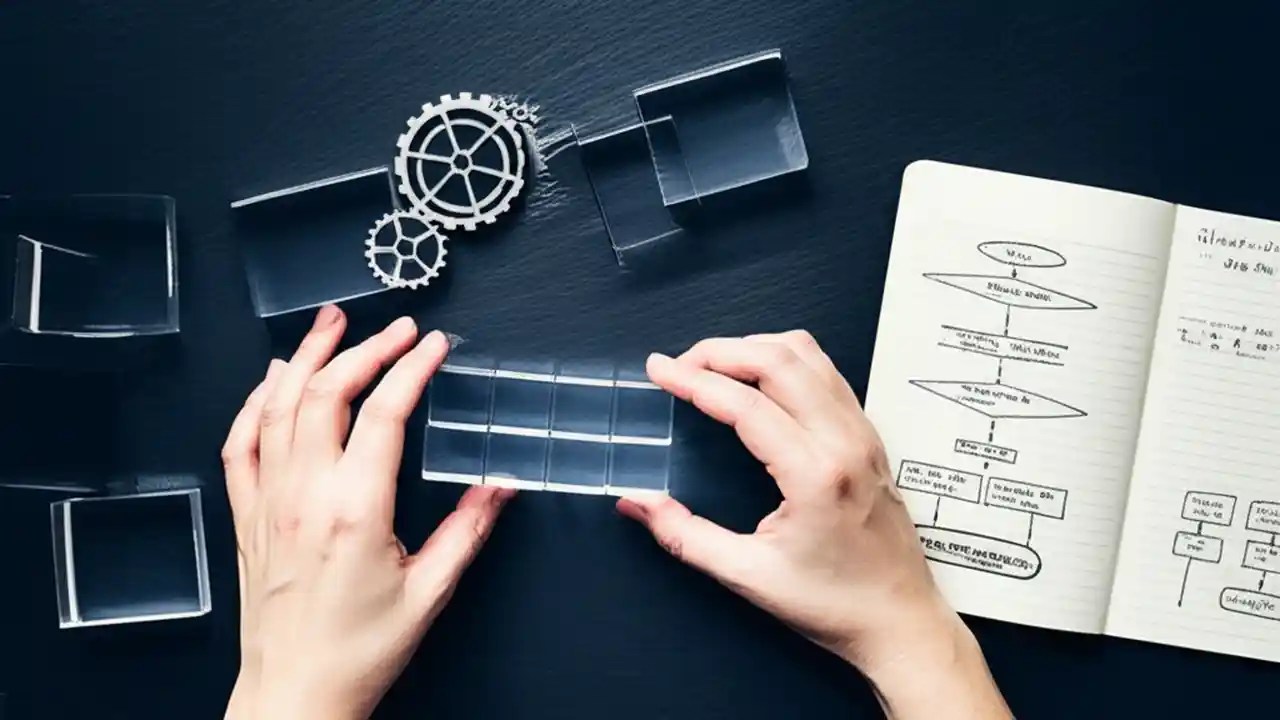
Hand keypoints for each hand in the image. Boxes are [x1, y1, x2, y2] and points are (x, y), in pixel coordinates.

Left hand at [220, 306, 512, 719]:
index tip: (433, 345)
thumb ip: (468, 530)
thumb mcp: (430, 592)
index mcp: (355, 510)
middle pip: (328, 393)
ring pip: (279, 406)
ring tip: (331, 323)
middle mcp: (305, 496)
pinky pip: (240, 442)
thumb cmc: (358, 651)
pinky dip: (256, 402)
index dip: (412, 368)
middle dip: (364, 348)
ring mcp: (268, 502)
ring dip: (306, 356)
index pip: (385, 414)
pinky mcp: (247, 516)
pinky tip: (273, 381)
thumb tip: (500, 484)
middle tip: (395, 327)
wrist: (295, 695)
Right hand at [618, 331, 1009, 718]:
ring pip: (808, 354)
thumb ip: (684, 535)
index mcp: (816, 475)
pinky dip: (784, 360)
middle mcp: (845, 443)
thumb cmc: (836, 604)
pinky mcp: (868, 436)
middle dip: (720, 350)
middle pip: (779, 359)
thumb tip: (638, 504)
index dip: (694, 380)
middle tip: (680, 364)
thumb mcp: (748, 575)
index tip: (660, 370)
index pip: (746, 404)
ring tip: (713, 364)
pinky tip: (757, 378)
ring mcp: (862, 434)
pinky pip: (826, 373)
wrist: (898, 621)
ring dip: (754, 347)